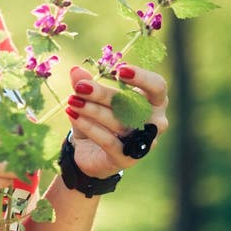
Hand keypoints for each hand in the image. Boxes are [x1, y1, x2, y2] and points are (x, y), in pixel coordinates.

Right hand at [0, 103, 15, 201]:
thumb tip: (2, 125)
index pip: (15, 121)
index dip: (22, 130)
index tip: (24, 136)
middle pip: (20, 145)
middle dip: (24, 151)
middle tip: (24, 155)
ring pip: (14, 168)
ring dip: (15, 169)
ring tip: (12, 168)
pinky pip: (0, 184)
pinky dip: (2, 181)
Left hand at [65, 64, 168, 178]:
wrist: (91, 151)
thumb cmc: (99, 117)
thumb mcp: (91, 98)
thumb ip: (86, 83)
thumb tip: (75, 71)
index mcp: (154, 101)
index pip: (157, 86)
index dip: (142, 78)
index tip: (120, 70)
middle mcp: (155, 122)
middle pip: (133, 105)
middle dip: (103, 94)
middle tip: (80, 87)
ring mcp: (144, 143)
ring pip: (119, 123)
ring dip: (93, 110)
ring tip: (72, 101)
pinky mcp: (127, 159)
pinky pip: (109, 141)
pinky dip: (90, 127)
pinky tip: (73, 115)